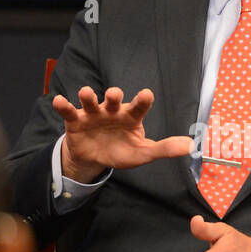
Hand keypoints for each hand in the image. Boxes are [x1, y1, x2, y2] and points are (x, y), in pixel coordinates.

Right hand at [54, 86, 193, 180]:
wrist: (95, 158)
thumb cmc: (121, 150)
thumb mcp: (142, 153)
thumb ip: (165, 149)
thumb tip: (191, 146)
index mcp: (131, 117)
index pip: (138, 106)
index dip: (142, 100)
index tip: (146, 94)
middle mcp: (113, 111)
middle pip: (113, 98)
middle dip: (113, 94)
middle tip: (114, 95)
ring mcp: (94, 114)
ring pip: (91, 100)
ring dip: (88, 95)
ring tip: (86, 93)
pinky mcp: (76, 120)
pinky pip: (69, 110)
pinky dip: (63, 105)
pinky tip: (59, 101)